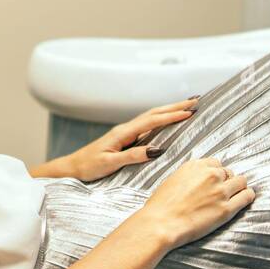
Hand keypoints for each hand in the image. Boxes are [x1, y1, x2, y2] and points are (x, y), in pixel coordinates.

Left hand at [61, 97, 199, 181]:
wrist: (73, 167)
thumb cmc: (88, 166)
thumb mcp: (110, 163)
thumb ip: (132, 156)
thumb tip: (155, 150)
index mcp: (123, 133)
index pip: (151, 121)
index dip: (171, 116)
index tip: (190, 112)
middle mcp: (125, 129)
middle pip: (154, 113)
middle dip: (175, 107)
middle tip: (196, 101)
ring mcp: (125, 133)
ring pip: (151, 117)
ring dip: (169, 110)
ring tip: (187, 106)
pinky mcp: (125, 139)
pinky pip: (147, 125)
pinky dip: (160, 119)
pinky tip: (168, 120)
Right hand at [135, 157, 254, 249]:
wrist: (160, 224)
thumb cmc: (160, 206)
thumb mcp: (172, 181)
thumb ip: (189, 176)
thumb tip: (198, 180)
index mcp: (194, 166)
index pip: (215, 163)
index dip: (215, 172)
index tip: (213, 180)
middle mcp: (210, 175)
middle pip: (228, 172)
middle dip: (225, 180)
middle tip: (220, 191)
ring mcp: (220, 191)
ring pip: (241, 181)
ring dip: (238, 187)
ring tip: (233, 194)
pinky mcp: (227, 209)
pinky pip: (247, 196)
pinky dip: (247, 196)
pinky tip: (243, 198)